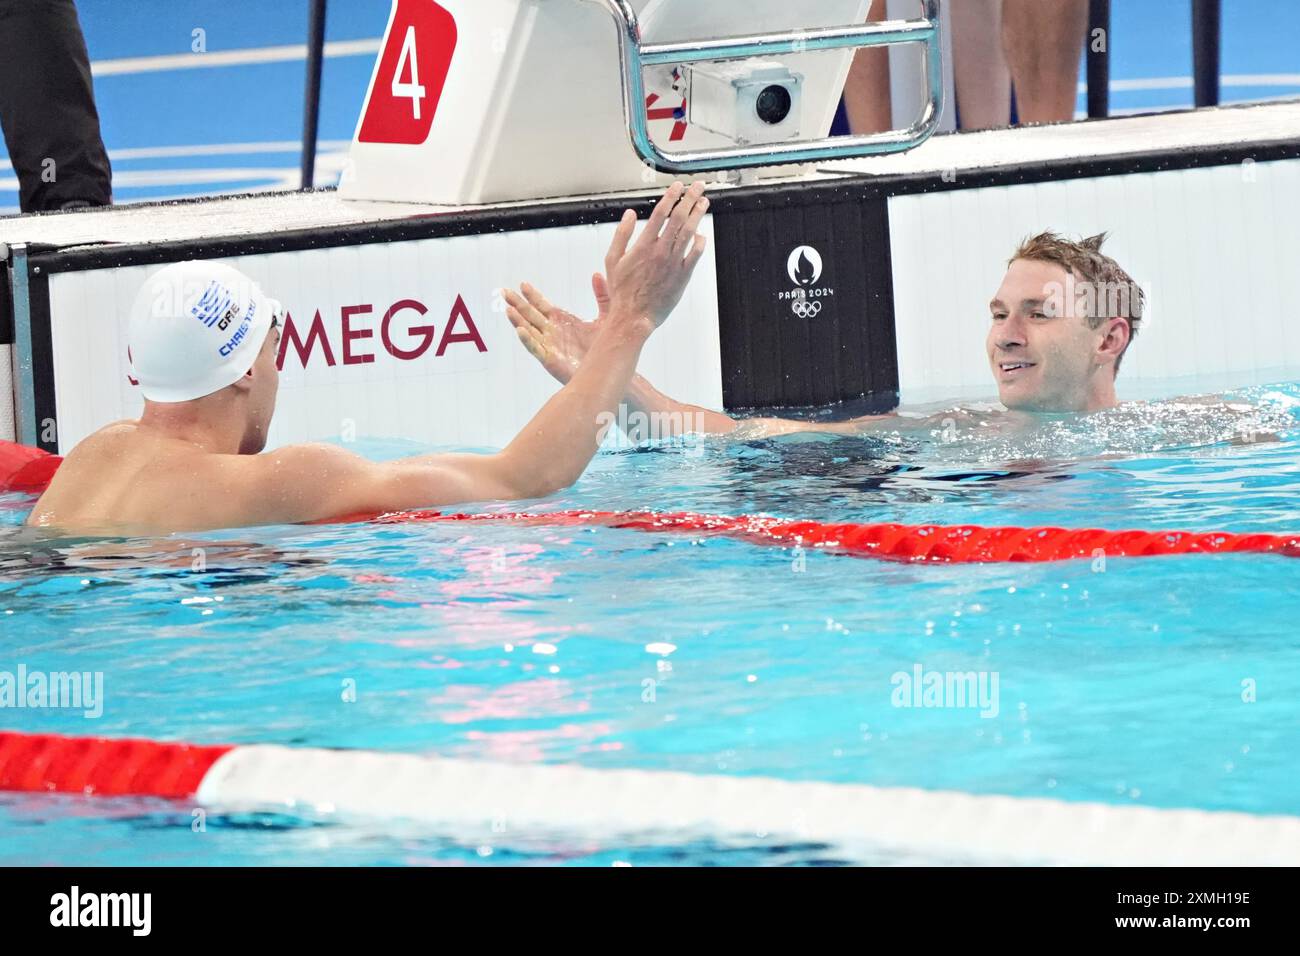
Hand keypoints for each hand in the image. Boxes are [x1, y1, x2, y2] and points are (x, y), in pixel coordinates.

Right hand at [504, 278, 605, 384]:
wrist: (613, 371)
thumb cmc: (609, 347)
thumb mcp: (606, 316)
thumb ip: (602, 296)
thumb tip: (596, 274)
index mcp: (563, 322)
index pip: (543, 305)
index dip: (532, 295)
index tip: (523, 284)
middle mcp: (553, 333)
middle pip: (531, 315)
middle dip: (517, 304)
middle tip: (504, 291)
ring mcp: (551, 346)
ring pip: (529, 331)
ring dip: (518, 320)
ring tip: (508, 309)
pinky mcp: (552, 360)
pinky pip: (536, 349)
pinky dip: (527, 340)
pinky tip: (520, 330)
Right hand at [602, 181, 709, 332]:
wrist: (634, 316)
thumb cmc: (622, 291)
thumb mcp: (612, 260)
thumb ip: (621, 234)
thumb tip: (629, 214)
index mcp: (643, 245)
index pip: (660, 213)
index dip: (671, 196)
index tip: (678, 186)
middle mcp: (661, 251)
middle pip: (679, 218)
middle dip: (690, 199)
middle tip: (698, 187)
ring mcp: (674, 263)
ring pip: (690, 232)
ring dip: (698, 215)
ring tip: (703, 203)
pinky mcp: (683, 276)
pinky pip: (696, 254)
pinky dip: (701, 242)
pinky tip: (702, 234)